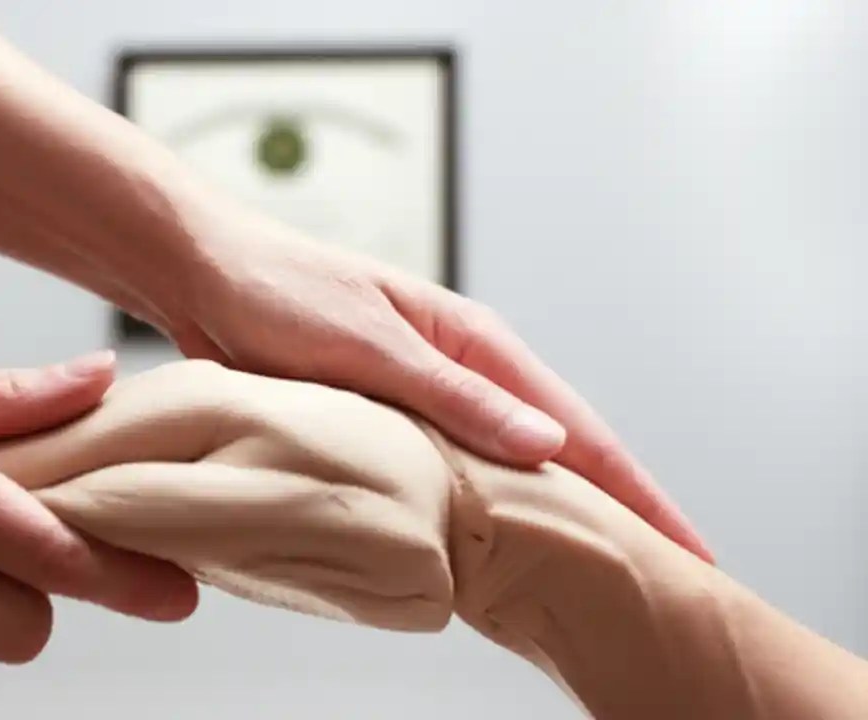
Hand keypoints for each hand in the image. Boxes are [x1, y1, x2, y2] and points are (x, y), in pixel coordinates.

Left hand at [170, 214, 711, 561]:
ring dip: (551, 511)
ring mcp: (424, 397)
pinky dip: (483, 506)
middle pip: (556, 449)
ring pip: (504, 465)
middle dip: (611, 507)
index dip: (635, 490)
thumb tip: (547, 446)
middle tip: (663, 573)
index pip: (576, 426)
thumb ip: (454, 398)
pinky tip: (492, 543)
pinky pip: (451, 471)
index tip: (687, 546)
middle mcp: (459, 370)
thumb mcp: (370, 346)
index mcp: (472, 343)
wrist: (206, 276)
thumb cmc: (279, 291)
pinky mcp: (385, 419)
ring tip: (597, 570)